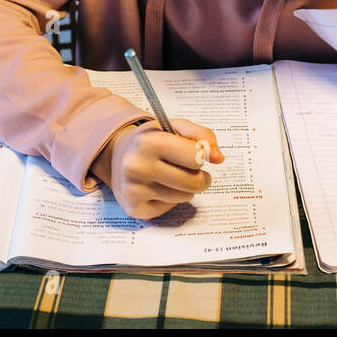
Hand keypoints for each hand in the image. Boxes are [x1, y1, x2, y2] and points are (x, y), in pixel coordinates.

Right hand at [92, 118, 223, 219]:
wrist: (117, 156)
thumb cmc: (151, 140)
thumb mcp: (174, 127)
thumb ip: (202, 135)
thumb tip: (219, 158)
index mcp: (148, 142)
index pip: (197, 157)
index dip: (200, 154)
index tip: (193, 152)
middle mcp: (137, 167)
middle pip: (195, 182)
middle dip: (199, 176)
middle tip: (188, 168)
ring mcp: (135, 191)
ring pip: (186, 197)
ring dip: (186, 187)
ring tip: (170, 175)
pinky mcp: (136, 209)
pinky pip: (172, 208)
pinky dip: (171, 198)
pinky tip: (158, 187)